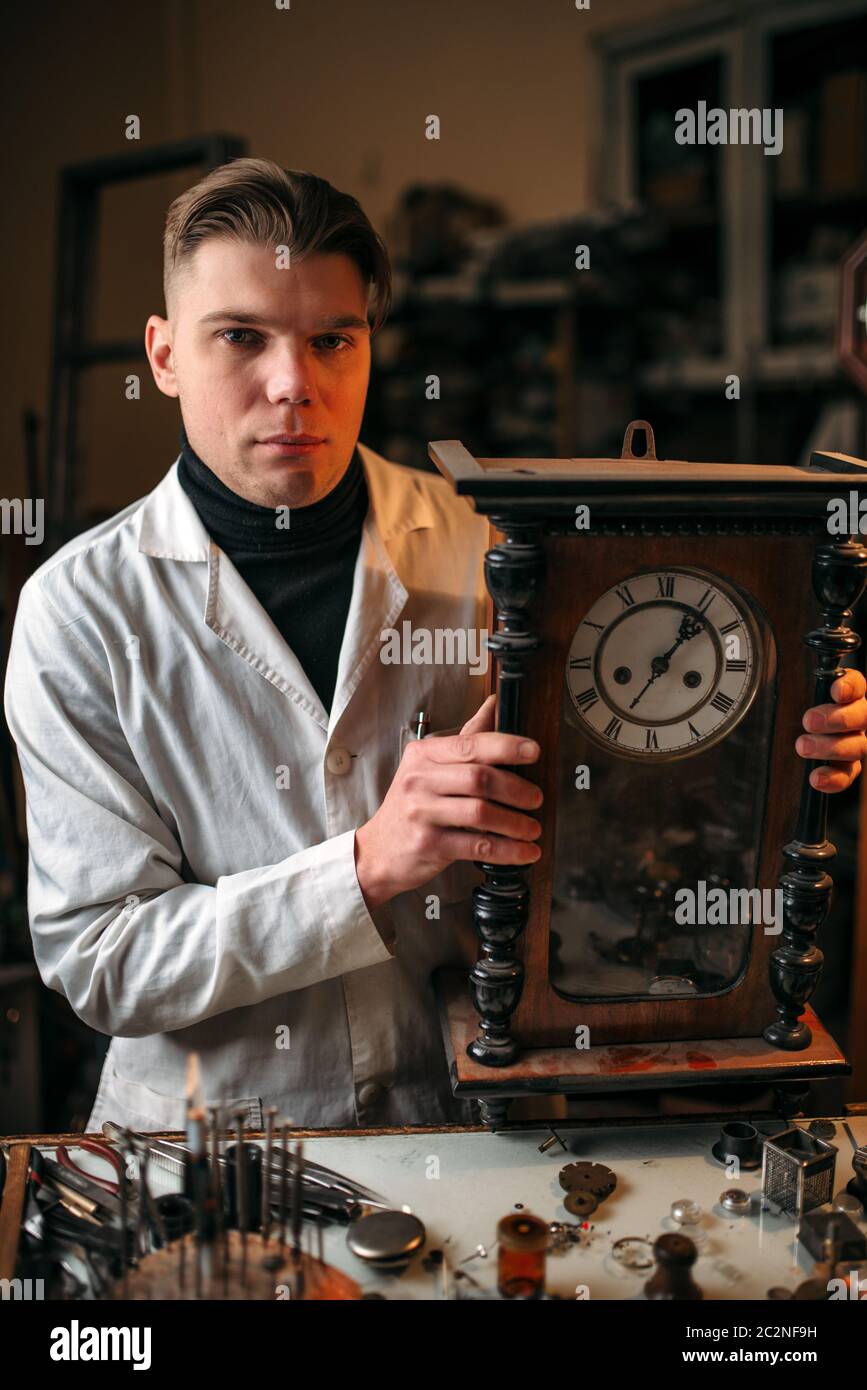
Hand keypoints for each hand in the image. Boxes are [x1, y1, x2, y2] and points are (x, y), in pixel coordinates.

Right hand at [354, 694, 542, 909]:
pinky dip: (507, 850)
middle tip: (536, 798)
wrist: (379, 850)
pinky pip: (477, 846)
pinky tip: (525, 851)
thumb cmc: (412, 805)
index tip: (534, 752)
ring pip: (480, 813)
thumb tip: (495, 704)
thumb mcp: (430, 767)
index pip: (470, 745)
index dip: (507, 747)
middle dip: (517, 789)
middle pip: (479, 778)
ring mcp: (421, 813)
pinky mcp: (428, 844)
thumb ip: (465, 739)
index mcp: (424, 755)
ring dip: (515, 823)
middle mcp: (419, 780)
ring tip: (532, 828)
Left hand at [795, 669, 866, 792]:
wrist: (798, 733)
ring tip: (803, 746)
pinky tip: (816, 778)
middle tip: (809, 721)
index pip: (857, 685)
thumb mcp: (797, 693)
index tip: (836, 691)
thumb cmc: (800, 708)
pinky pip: (847, 775)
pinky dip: (833, 778)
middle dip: (836, 719)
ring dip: (831, 748)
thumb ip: (796, 686)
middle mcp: (858, 718)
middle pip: (861, 717)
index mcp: (849, 695)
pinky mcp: (849, 767)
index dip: (850, 687)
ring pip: (857, 746)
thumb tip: (782, 671)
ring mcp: (856, 743)